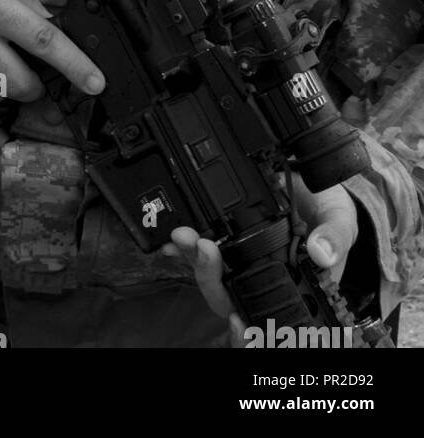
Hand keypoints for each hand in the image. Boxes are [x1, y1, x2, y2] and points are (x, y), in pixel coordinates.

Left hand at [164, 180, 358, 344]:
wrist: (314, 184)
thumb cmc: (330, 212)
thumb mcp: (340, 221)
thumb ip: (335, 237)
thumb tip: (322, 255)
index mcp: (292, 287)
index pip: (266, 321)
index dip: (248, 331)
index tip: (235, 320)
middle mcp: (262, 281)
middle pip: (228, 298)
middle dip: (210, 279)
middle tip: (204, 250)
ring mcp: (241, 263)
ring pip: (211, 276)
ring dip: (193, 258)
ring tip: (185, 236)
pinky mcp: (225, 242)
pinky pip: (202, 252)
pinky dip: (186, 248)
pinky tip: (173, 239)